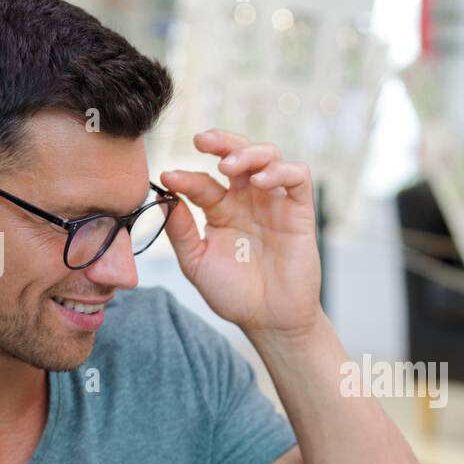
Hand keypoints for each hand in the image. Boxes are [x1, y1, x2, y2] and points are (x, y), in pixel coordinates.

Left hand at [160, 130, 321, 338]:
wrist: (269, 321)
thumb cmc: (234, 295)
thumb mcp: (197, 263)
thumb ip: (181, 231)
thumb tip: (162, 197)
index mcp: (222, 211)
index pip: (203, 182)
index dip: (186, 177)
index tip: (169, 178)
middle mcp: (248, 201)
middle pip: (239, 154)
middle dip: (221, 141)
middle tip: (202, 141)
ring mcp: (275, 204)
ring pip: (269, 157)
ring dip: (249, 153)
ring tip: (229, 166)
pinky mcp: (300, 212)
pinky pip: (298, 177)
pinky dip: (280, 171)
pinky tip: (259, 182)